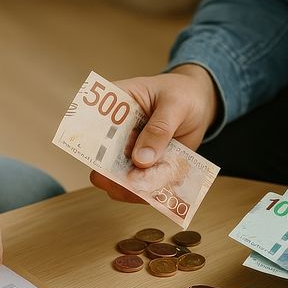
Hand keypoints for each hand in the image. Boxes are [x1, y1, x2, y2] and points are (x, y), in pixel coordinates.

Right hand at [90, 64, 218, 202]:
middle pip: (99, 161)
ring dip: (133, 189)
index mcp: (113, 105)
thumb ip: (159, 129)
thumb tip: (141, 160)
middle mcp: (114, 133)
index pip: (90, 124)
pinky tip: (164, 191)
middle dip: (111, 177)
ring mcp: (127, 154)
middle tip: (130, 183)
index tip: (101, 159)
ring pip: (117, 181)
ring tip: (153, 190)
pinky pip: (140, 187)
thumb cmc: (182, 94)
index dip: (89, 142)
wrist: (199, 106)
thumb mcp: (175, 104)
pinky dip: (150, 193)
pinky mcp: (143, 169)